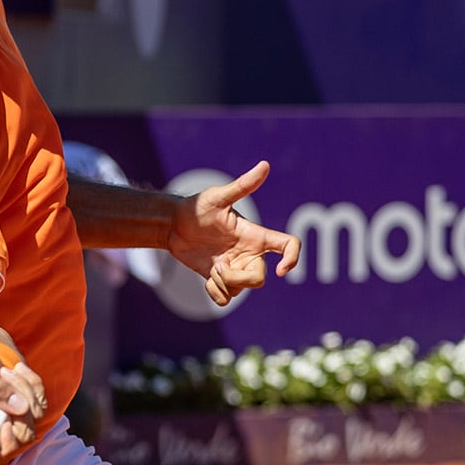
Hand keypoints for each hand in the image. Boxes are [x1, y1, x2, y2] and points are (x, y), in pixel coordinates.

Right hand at [0, 356, 45, 459]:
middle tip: (4, 374)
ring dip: (25, 387)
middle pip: (24, 434)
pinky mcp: (28, 416)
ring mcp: (15, 427)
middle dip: (20, 399)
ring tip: (6, 371)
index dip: (8, 439)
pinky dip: (33, 383)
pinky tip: (18, 371)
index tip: (6, 418)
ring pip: (36, 416)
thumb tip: (21, 407)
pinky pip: (42, 402)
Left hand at [166, 161, 299, 305]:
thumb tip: (264, 165)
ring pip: (241, 290)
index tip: (280, 271)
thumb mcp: (219, 197)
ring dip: (222, 282)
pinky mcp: (219, 278)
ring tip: (211, 266)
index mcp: (255, 235)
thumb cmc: (197, 207)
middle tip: (218, 267)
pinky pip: (225, 298)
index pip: (288, 245)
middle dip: (239, 278)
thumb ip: (242, 186)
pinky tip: (207, 277)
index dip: (292, 259)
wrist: (172, 224)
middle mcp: (249, 253)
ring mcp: (234, 267)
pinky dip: (216, 292)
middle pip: (260, 279)